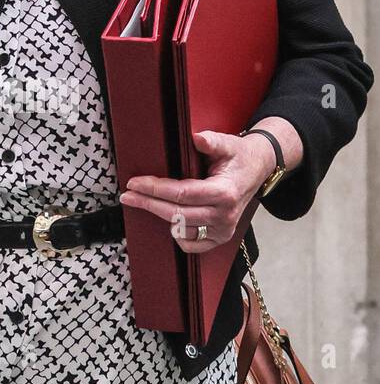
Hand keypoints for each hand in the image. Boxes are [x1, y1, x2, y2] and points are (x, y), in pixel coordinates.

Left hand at [120, 129, 273, 254]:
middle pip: (178, 214)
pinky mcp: (221, 236)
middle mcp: (225, 215)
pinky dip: (178, 235)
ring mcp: (224, 229)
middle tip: (127, 195)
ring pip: (182, 229)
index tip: (134, 183)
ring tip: (142, 202)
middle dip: (148, 204)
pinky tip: (167, 220)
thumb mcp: (228, 143)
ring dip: (159, 216)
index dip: (155, 189)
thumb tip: (196, 138)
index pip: (182, 194)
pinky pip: (194, 244)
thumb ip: (212, 141)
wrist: (257, 169)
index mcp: (224, 193)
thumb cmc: (238, 156)